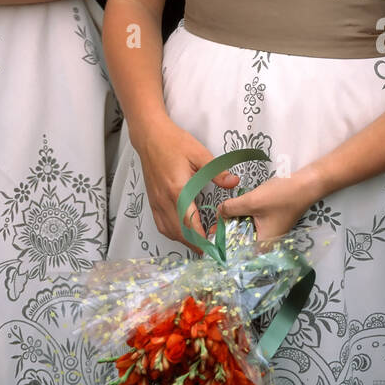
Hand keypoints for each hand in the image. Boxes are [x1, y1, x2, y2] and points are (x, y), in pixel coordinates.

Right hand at [131, 119, 240, 250]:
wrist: (150, 136)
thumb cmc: (174, 142)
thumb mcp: (199, 153)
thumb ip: (216, 171)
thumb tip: (234, 182)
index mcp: (178, 190)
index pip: (191, 224)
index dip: (202, 240)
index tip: (215, 247)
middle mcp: (165, 200)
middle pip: (180, 233)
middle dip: (196, 244)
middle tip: (212, 248)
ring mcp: (156, 201)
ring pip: (169, 231)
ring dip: (184, 240)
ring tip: (200, 242)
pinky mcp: (152, 200)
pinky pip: (161, 224)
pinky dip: (173, 232)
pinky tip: (183, 231)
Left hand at [217, 166, 318, 242]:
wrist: (304, 185)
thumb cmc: (281, 197)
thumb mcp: (251, 202)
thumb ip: (231, 208)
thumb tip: (217, 212)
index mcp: (263, 244)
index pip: (239, 253)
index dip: (224, 247)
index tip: (211, 240)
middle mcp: (266, 242)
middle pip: (241, 241)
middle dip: (228, 232)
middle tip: (213, 224)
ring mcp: (269, 231)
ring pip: (246, 230)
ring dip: (235, 222)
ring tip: (220, 216)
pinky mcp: (269, 221)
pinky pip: (252, 223)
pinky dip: (244, 217)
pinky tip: (235, 209)